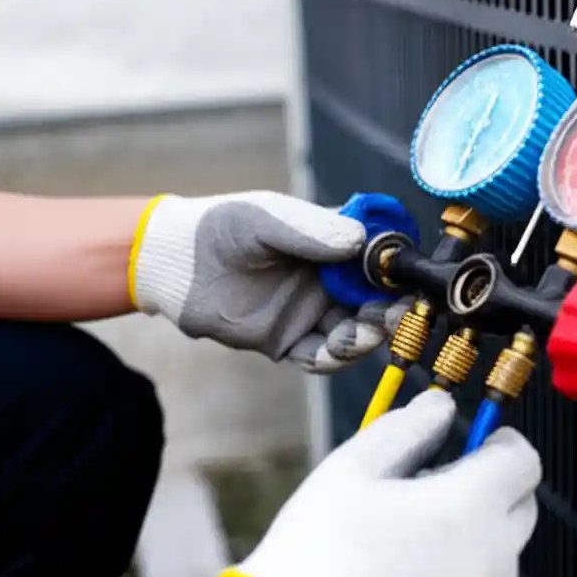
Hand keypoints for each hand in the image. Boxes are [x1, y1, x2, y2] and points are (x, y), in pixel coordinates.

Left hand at [129, 191, 393, 371]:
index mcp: (333, 246)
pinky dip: (334, 358)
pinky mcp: (287, 342)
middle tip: (395, 314)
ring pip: (354, 332)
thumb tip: (360, 241)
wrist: (172, 263)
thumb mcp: (266, 218)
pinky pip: (319, 357)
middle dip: (391, 310)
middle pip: (375, 301)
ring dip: (366, 336)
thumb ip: (311, 229)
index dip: (395, 270)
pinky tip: (336, 350)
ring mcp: (310, 313)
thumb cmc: (220, 227)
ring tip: (362, 333)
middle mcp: (328, 282)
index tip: (404, 275)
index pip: (378, 260)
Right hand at [220, 391, 540, 576]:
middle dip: (492, 491)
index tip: (479, 447)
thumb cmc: (317, 549)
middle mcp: (493, 558)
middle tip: (438, 496)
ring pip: (505, 554)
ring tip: (415, 548)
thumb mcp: (354, 467)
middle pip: (522, 506)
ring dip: (479, 540)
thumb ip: (409, 426)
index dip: (502, 445)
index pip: (523, 461)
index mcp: (468, 507)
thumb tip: (443, 406)